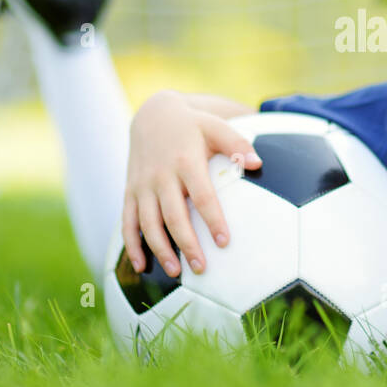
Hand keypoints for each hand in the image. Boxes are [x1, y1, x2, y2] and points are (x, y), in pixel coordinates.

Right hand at [122, 91, 261, 276]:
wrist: (153, 114)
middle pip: (173, 216)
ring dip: (160, 250)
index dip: (213, 220)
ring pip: (148, 223)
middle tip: (202, 269)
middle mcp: (161, 176)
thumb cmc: (192, 125)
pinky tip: (142, 266)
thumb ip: (237, 144)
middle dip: (187, 244)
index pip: (201, 196)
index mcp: (186, 162)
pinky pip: (127, 222)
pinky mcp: (130, 192)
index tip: (224, 242)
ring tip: (176, 272)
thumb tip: (258, 163)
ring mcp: (142, 186)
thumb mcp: (216, 127)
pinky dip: (131, 245)